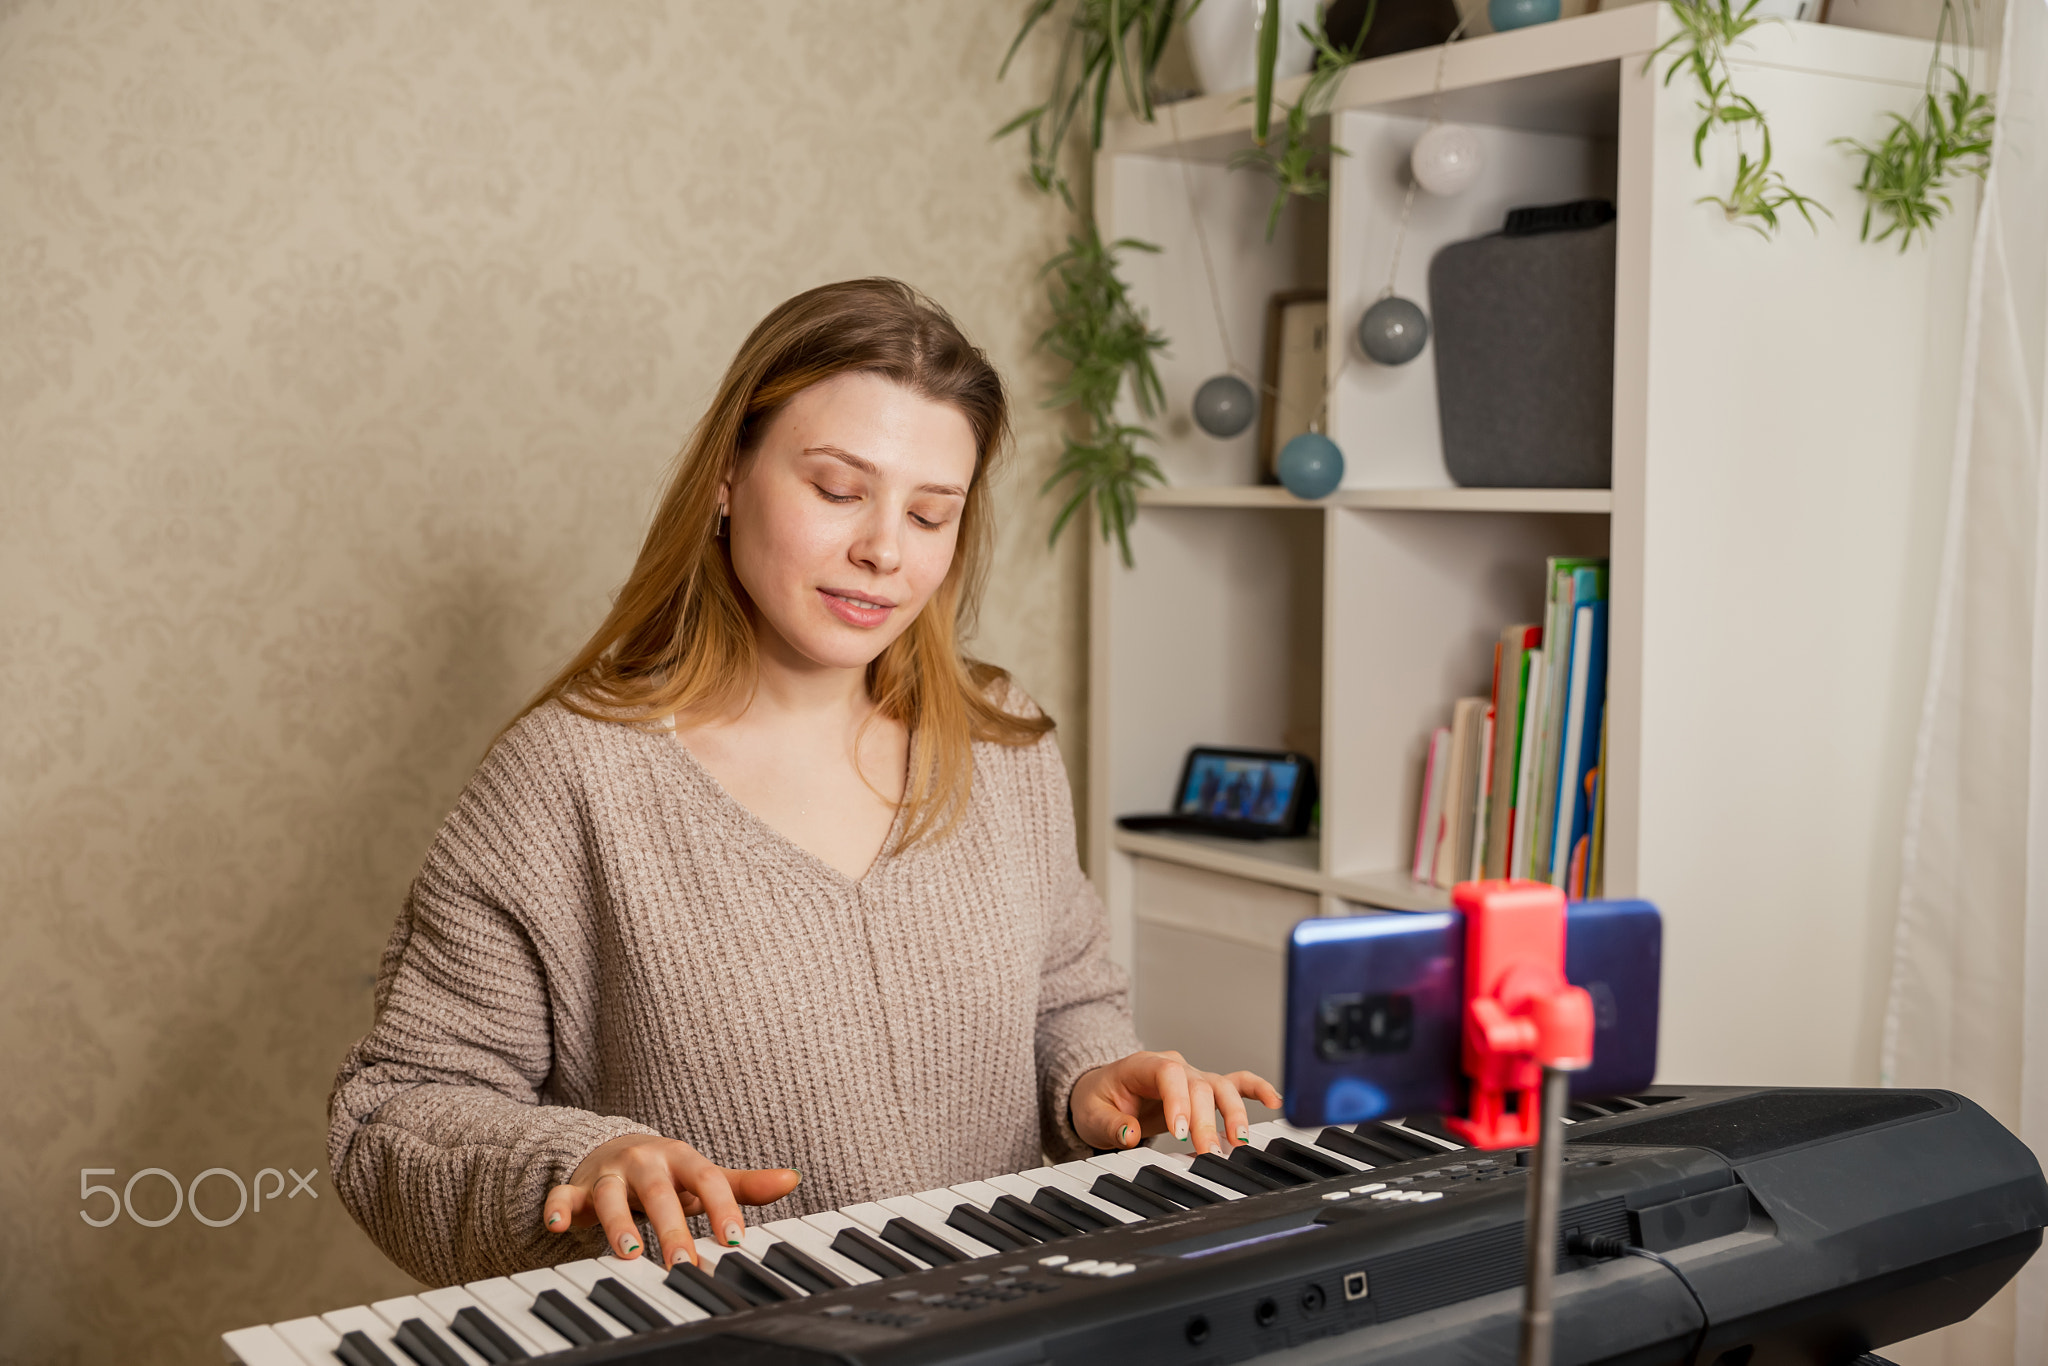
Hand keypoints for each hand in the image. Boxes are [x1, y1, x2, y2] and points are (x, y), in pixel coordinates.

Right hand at [543, 1134, 800, 1267]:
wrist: (613, 1150)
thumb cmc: (667, 1172)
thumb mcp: (704, 1175)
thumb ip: (745, 1184)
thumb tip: (792, 1179)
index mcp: (682, 1158)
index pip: (707, 1180)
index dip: (723, 1208)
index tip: (735, 1241)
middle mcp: (646, 1162)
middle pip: (660, 1193)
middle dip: (672, 1228)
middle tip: (684, 1264)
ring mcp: (609, 1174)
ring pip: (611, 1196)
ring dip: (618, 1224)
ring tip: (629, 1253)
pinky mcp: (576, 1189)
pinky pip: (562, 1195)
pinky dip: (557, 1207)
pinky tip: (556, 1225)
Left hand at [1069, 1051, 1281, 1155]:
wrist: (1102, 1094)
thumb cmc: (1098, 1100)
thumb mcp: (1091, 1115)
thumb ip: (1110, 1125)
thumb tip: (1128, 1134)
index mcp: (1144, 1065)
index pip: (1169, 1073)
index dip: (1179, 1101)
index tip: (1180, 1132)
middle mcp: (1174, 1067)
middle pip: (1198, 1085)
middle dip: (1207, 1120)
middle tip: (1209, 1152)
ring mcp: (1192, 1077)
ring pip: (1220, 1086)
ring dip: (1233, 1113)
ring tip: (1239, 1141)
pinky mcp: (1203, 1090)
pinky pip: (1235, 1083)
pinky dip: (1255, 1090)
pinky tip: (1274, 1101)